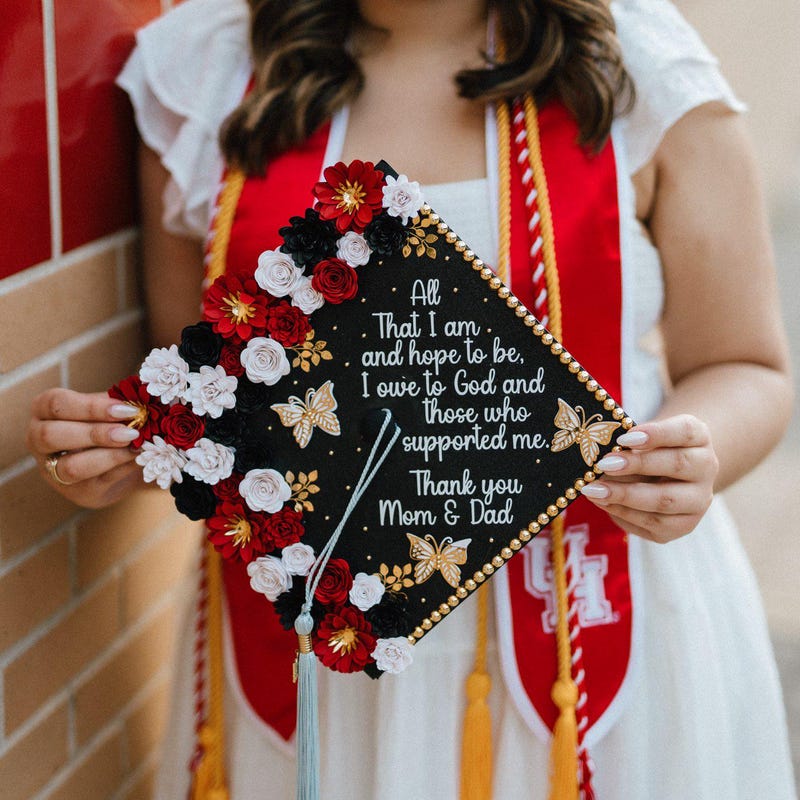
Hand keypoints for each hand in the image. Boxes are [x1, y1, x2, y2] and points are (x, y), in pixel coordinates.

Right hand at [27, 388, 143, 508]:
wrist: (122, 460)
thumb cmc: (109, 423)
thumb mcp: (108, 408)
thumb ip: (116, 404)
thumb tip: (137, 403)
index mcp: (43, 410)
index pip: (56, 404)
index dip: (91, 407)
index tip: (126, 409)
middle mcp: (38, 441)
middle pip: (52, 436)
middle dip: (95, 433)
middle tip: (131, 431)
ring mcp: (54, 471)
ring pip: (71, 467)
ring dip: (109, 456)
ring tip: (137, 446)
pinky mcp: (79, 492)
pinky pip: (98, 482)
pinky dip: (122, 468)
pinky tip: (140, 458)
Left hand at [579, 414, 718, 543]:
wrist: (665, 475)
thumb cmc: (649, 449)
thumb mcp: (644, 436)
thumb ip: (630, 442)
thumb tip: (602, 456)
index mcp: (700, 438)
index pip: (685, 431)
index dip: (656, 434)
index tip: (624, 438)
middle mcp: (707, 469)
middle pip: (677, 464)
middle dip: (637, 465)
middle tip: (604, 464)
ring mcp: (698, 500)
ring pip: (665, 500)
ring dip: (624, 495)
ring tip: (593, 489)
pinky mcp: (683, 526)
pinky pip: (653, 523)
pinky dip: (623, 513)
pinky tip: (602, 503)